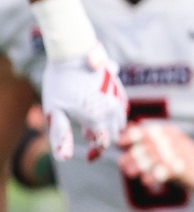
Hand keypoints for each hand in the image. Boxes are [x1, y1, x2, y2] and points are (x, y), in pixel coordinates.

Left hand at [41, 42, 126, 161]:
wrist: (72, 54)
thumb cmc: (59, 83)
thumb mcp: (54, 111)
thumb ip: (61, 135)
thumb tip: (64, 157)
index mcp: (97, 118)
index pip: (104, 143)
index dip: (96, 151)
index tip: (88, 157)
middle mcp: (113, 109)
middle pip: (115, 132)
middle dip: (102, 137)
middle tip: (83, 132)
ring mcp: (118, 98)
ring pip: (121, 120)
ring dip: (108, 125)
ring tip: (89, 120)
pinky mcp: (119, 88)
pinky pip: (123, 107)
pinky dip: (114, 113)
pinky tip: (100, 108)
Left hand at [118, 121, 193, 193]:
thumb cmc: (186, 159)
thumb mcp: (170, 144)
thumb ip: (150, 139)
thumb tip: (126, 133)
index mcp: (170, 132)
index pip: (147, 130)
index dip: (131, 135)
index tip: (120, 143)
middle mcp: (174, 140)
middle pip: (149, 145)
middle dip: (133, 154)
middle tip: (123, 164)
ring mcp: (179, 153)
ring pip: (154, 157)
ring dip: (139, 165)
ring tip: (130, 172)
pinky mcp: (183, 168)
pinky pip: (164, 171)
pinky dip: (153, 176)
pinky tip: (146, 181)